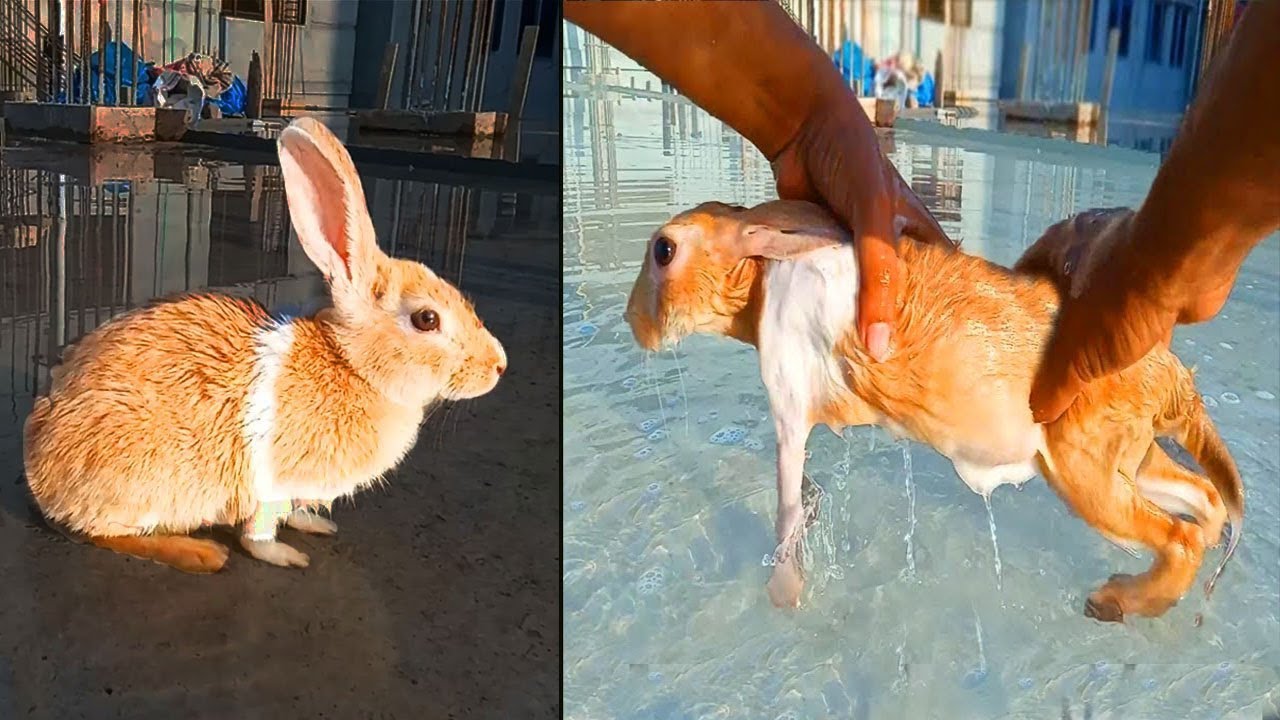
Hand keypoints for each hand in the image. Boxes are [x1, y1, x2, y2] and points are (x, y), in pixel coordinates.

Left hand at [771, 92, 955, 361]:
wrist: (799, 129)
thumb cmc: (852, 161)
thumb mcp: (874, 218)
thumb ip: (879, 277)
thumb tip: (880, 344)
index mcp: (918, 237)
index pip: (940, 287)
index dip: (944, 322)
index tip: (946, 367)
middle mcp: (888, 249)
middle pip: (895, 301)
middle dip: (893, 334)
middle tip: (897, 385)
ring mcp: (850, 254)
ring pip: (854, 300)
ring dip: (849, 327)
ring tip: (853, 379)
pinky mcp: (817, 254)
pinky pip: (820, 289)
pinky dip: (817, 309)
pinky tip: (816, 345)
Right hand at [1017, 208, 1242, 422]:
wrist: (1192, 267)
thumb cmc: (1116, 295)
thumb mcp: (1073, 349)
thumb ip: (1054, 383)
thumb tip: (1039, 414)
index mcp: (1055, 249)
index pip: (1021, 283)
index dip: (1014, 316)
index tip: (1011, 347)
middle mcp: (1089, 251)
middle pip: (1063, 301)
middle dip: (1059, 335)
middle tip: (1049, 370)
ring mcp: (1129, 265)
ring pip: (1103, 312)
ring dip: (1101, 340)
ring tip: (1088, 377)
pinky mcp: (1163, 284)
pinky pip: (1140, 320)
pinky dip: (1138, 344)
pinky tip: (1131, 371)